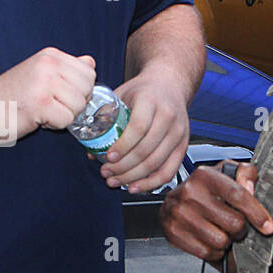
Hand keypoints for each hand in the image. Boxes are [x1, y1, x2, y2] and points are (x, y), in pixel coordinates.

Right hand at [0, 48, 95, 142]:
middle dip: (74, 103)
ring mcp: (44, 83)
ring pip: (79, 106)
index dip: (80, 89)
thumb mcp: (39, 73)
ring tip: (43, 112)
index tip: (59, 95)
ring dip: (64, 115)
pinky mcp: (40, 104)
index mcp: (50, 55)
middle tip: (52, 105)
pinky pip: (67, 120)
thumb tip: (90, 62)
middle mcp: (49, 64)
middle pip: (87, 89)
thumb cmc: (10, 96)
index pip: (89, 72)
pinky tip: (38, 119)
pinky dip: (55, 125)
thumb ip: (66, 68)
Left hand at [98, 67, 189, 192]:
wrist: (170, 84)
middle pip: (145, 150)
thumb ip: (105, 115)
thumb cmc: (144, 91)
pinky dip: (151, 183)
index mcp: (150, 101)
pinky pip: (169, 171)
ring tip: (115, 181)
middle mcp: (168, 117)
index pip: (138, 128)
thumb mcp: (122, 94)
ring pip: (156, 163)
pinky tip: (135, 187)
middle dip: (123, 167)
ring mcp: (178, 133)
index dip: (122, 146)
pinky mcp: (183, 145)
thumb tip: (88, 146)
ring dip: (133, 177)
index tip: (107, 157)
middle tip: (106, 173)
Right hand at [159, 162, 272, 261]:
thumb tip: (250, 187)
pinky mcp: (173, 232)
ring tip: (221, 232)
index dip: (257, 213)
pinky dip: (213, 250)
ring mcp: (178, 213)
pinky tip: (210, 240)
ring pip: (220, 240)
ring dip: (226, 240)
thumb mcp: (226, 174)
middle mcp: (189, 192)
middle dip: (240, 229)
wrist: (174, 203)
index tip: (267, 226)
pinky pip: (206, 252)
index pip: (238, 195)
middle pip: (233, 222)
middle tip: (236, 226)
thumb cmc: (205, 190)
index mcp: (205, 175)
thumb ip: (245, 173)